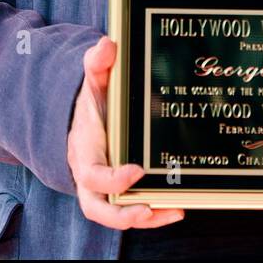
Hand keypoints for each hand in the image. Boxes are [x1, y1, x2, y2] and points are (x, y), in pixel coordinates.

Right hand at [67, 36, 184, 229]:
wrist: (84, 120)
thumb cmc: (92, 103)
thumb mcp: (94, 81)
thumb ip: (97, 64)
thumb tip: (107, 45)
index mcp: (84, 150)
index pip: (91, 173)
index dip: (111, 178)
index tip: (137, 170)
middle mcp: (90, 176)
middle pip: (97, 207)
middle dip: (123, 213)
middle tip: (148, 208)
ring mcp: (103, 189)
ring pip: (114, 215)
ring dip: (145, 218)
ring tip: (173, 210)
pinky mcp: (118, 195)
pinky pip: (131, 211)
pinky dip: (153, 215)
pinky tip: (178, 208)